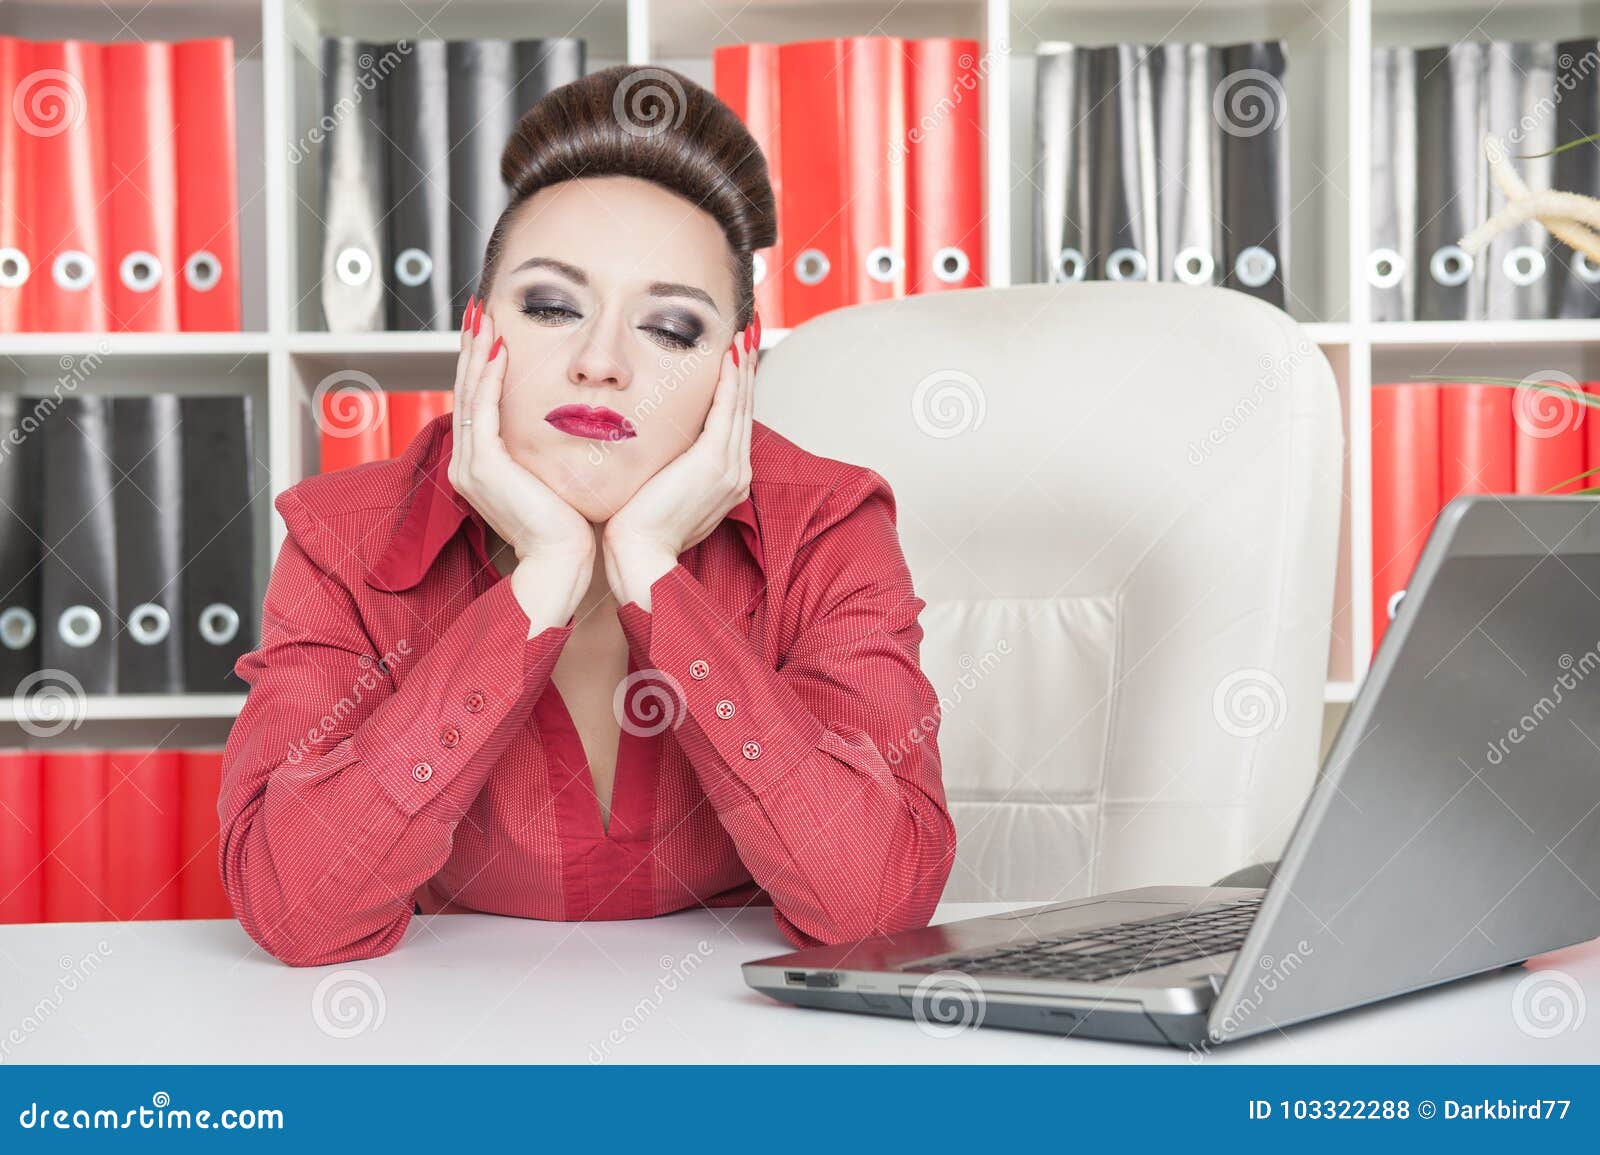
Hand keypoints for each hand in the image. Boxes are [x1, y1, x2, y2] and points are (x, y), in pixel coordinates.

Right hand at [451, 295, 594, 632]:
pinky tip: (499, 351)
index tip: (494, 332)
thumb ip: (551, 451)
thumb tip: (577, 421)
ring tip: (484, 319)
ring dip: (477, 353)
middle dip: (473, 349)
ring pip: (470, 395)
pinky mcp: (485, 468)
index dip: (483, 366)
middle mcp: (470, 464)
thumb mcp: (556, 479)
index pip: (480, 403)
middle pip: (467, 391)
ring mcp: (472, 466)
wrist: (563, 566)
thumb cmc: (570, 530)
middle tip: (480, 310)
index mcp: (484, 467)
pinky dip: (490, 379)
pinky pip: (483, 412)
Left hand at [602, 316, 757, 608]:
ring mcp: (730, 467)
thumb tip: (651, 445)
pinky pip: (728, 410)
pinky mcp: (715, 462)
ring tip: (744, 331)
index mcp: (726, 479)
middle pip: (744, 407)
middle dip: (746, 366)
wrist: (640, 558)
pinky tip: (729, 354)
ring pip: (740, 404)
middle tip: (748, 329)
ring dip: (743, 365)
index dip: (737, 385)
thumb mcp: (658, 490)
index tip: (734, 354)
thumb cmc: (638, 530)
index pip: (733, 421)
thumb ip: (665, 466)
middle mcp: (736, 471)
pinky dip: (731, 380)